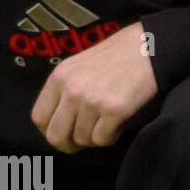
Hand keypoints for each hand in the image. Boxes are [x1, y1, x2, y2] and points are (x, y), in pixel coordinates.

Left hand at [30, 21, 157, 152]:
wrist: (150, 46)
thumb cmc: (117, 56)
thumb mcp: (79, 66)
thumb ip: (65, 90)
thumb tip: (58, 122)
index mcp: (59, 77)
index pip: (39, 117)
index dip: (50, 130)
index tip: (64, 133)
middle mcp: (71, 89)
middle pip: (56, 136)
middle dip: (69, 144)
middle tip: (84, 139)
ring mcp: (91, 100)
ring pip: (82, 140)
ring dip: (95, 136)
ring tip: (108, 120)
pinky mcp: (113, 110)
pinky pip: (103, 139)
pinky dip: (111, 135)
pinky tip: (119, 120)